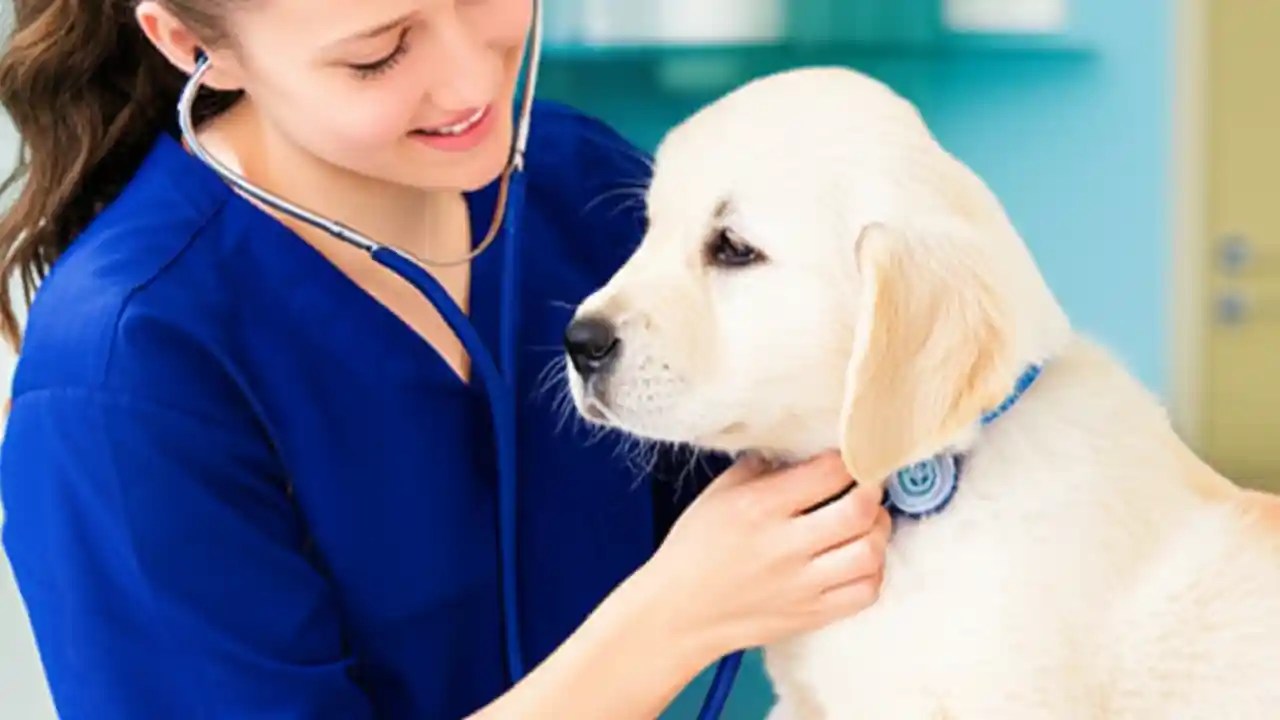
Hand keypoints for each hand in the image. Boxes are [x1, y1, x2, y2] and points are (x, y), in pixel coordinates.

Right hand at [641, 451, 891, 661]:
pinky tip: (858, 557)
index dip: (849, 458)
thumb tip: (800, 450)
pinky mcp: (812, 614)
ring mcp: (802, 584)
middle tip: (866, 485)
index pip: (829, 472)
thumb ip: (760, 468)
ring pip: (870, 552)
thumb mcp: (718, 494)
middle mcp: (785, 546)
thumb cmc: (695, 549)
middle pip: (859, 511)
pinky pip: (866, 591)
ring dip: (878, 530)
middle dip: (872, 490)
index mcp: (759, 508)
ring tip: (867, 520)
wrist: (680, 613)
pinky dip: (873, 570)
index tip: (849, 456)